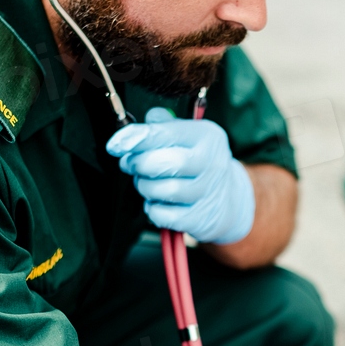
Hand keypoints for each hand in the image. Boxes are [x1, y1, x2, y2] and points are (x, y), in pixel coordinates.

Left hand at [107, 107, 254, 244]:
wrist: (229, 198)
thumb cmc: (199, 162)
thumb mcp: (188, 136)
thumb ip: (163, 127)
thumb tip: (136, 129)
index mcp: (205, 136)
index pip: (165, 133)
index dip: (135, 138)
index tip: (115, 145)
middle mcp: (211, 163)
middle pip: (164, 163)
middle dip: (138, 164)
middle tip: (131, 164)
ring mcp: (207, 192)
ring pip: (163, 191)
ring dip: (145, 187)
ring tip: (147, 183)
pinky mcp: (200, 218)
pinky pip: (164, 216)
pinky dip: (153, 210)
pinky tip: (158, 202)